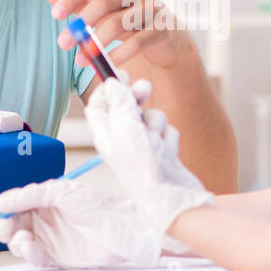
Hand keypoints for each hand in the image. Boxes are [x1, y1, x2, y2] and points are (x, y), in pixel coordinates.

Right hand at [0, 177, 162, 268]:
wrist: (129, 230)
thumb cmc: (102, 205)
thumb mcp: (63, 192)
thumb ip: (29, 196)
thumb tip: (0, 201)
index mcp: (43, 198)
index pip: (9, 204)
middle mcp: (44, 219)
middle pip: (10, 224)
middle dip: (0, 227)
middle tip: (2, 228)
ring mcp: (51, 239)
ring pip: (19, 243)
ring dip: (14, 241)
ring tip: (23, 238)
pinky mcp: (59, 259)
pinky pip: (35, 259)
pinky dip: (28, 254)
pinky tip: (31, 247)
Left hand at [43, 0, 192, 69]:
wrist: (166, 38)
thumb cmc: (129, 20)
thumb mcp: (102, 10)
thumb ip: (77, 0)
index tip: (55, 15)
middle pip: (105, 1)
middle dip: (81, 24)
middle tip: (63, 42)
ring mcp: (154, 7)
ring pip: (119, 23)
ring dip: (96, 43)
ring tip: (81, 59)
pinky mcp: (163, 28)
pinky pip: (137, 42)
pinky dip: (119, 54)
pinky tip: (106, 63)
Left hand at [83, 78, 213, 240]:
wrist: (172, 196)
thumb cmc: (144, 168)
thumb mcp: (127, 128)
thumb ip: (120, 103)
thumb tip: (112, 84)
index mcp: (105, 135)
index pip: (98, 105)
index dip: (107, 88)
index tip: (120, 74)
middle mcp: (122, 140)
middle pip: (126, 107)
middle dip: (137, 98)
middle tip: (144, 88)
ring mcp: (143, 146)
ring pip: (150, 117)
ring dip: (156, 122)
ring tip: (156, 140)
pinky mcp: (162, 151)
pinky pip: (166, 131)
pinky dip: (169, 137)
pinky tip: (167, 152)